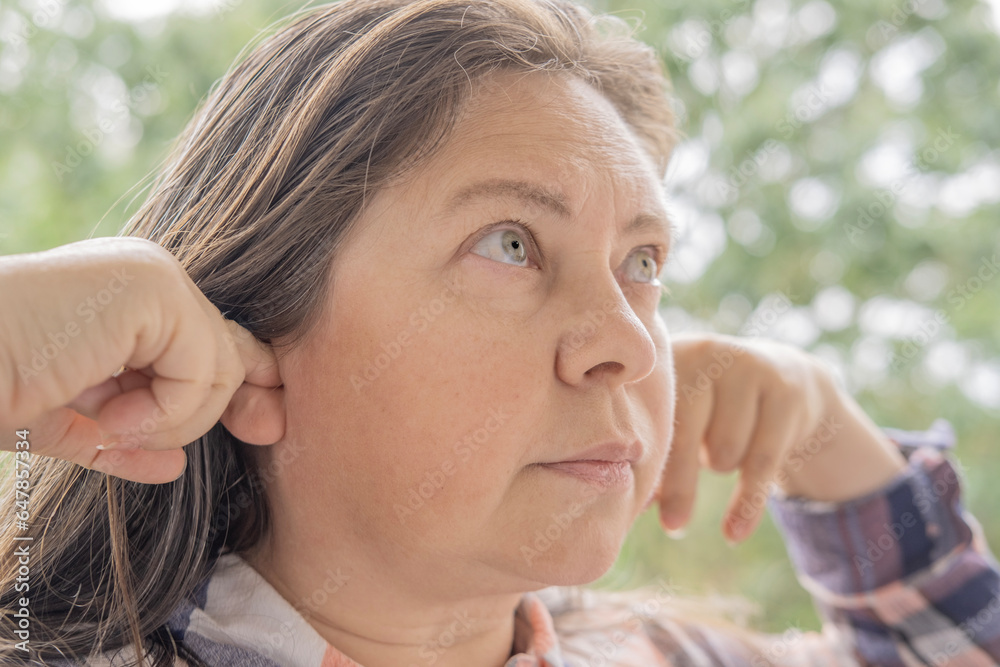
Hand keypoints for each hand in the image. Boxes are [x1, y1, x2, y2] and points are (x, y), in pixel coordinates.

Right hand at [0, 237, 280, 483]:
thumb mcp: (68, 422)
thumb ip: (124, 438)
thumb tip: (176, 466)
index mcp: (129, 299)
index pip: (214, 342)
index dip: (243, 387)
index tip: (266, 427)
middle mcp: (149, 277)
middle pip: (227, 358)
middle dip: (206, 414)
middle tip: (129, 436)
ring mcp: (155, 276)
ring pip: (222, 371)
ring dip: (168, 421)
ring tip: (103, 422)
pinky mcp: (154, 289)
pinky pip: (203, 373)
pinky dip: (164, 413)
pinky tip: (106, 413)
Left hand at [656, 333, 906, 542]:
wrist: (787, 379)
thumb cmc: (714, 408)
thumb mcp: (685, 419)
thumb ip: (658, 454)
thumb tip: (635, 504)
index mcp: (670, 357)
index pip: (653, 417)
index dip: (646, 462)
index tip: (636, 506)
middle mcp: (707, 352)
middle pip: (687, 436)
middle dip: (681, 484)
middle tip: (673, 526)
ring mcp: (749, 367)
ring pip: (726, 452)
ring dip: (722, 466)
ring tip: (723, 450)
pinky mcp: (785, 391)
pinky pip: (763, 463)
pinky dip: (747, 504)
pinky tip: (734, 534)